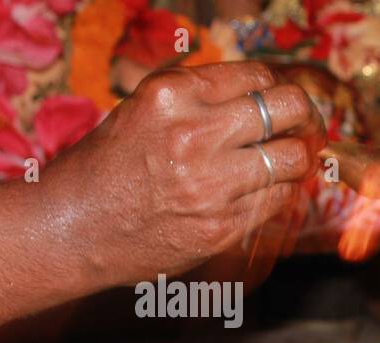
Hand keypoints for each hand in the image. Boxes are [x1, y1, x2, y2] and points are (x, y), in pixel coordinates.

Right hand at [45, 61, 326, 288]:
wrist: (74, 228)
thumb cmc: (109, 166)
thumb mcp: (144, 109)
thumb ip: (200, 97)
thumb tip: (262, 92)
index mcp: (174, 95)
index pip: (259, 78)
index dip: (279, 90)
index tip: (284, 104)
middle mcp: (196, 135)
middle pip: (289, 110)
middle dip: (304, 118)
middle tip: (306, 128)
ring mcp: (213, 185)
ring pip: (294, 160)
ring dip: (298, 160)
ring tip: (289, 162)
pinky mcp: (223, 226)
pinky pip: (279, 201)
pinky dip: (281, 193)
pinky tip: (266, 191)